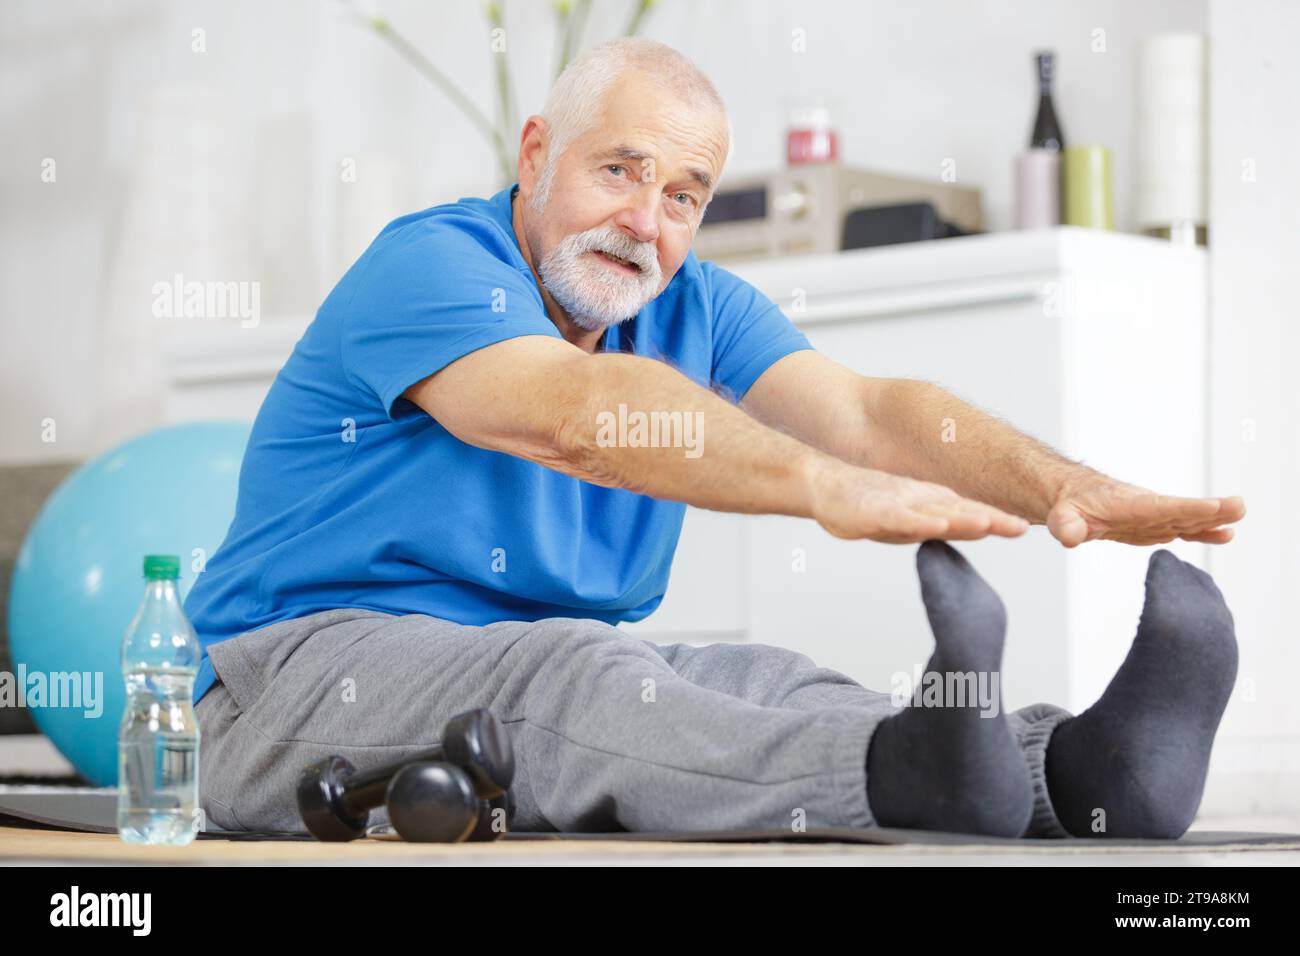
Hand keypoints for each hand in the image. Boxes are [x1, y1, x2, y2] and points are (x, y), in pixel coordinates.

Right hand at [810, 463, 1029, 543]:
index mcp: (928, 506)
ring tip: (988, 523)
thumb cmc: (862, 502)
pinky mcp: (875, 512)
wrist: (823, 484)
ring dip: (961, 519)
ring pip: (934, 513)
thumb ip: (927, 521)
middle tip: (1018, 527)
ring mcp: (898, 506)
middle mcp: (919, 503)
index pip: (967, 514)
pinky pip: (900, 518)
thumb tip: (953, 527)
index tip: (1022, 526)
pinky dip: (919, 521)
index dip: (994, 521)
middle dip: (989, 521)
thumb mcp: (901, 518)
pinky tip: (937, 524)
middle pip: (958, 513)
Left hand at [1045, 475, 1245, 547]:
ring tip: (1237, 516)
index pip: (1161, 507)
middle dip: (1209, 511)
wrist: (1072, 495)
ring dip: (1212, 521)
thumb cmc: (1069, 504)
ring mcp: (1153, 518)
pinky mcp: (1154, 527)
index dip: (1186, 509)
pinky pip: (1181, 528)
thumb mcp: (1061, 516)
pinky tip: (1223, 534)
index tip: (1213, 506)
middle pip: (1181, 512)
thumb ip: (1067, 526)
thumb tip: (1070, 537)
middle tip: (1238, 507)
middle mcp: (1146, 509)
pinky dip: (1202, 531)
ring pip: (1186, 520)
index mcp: (1127, 505)